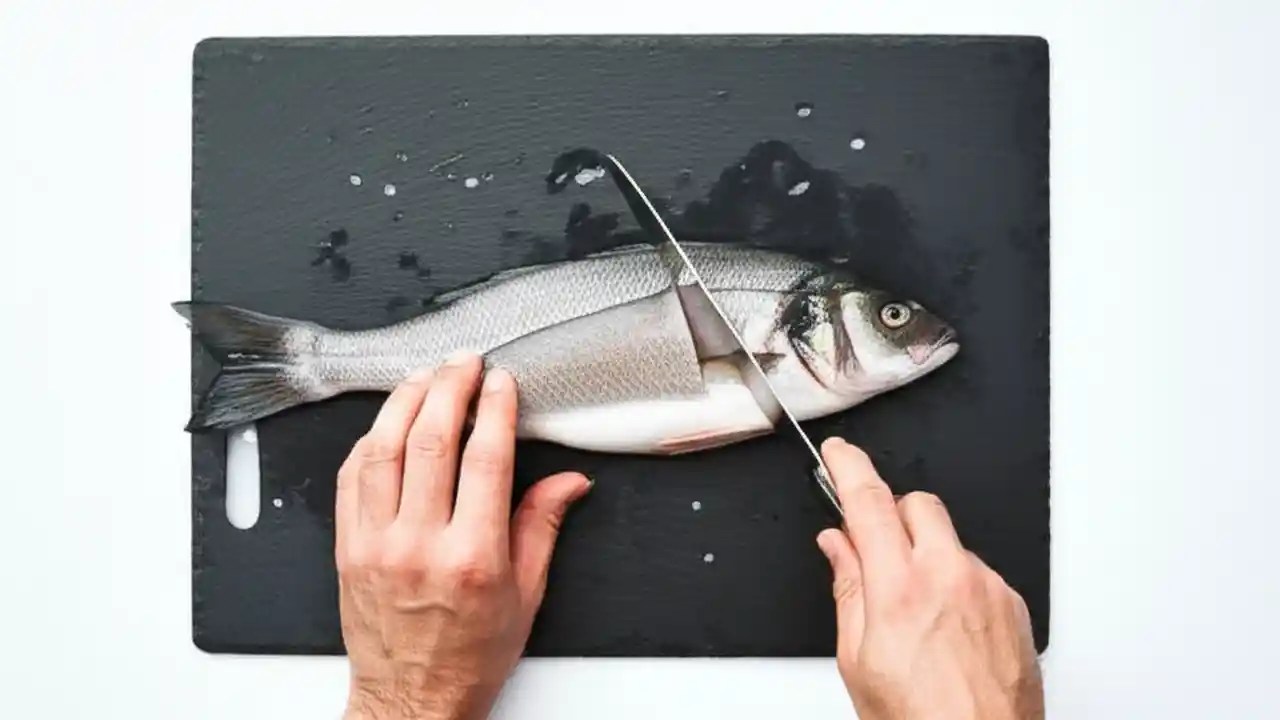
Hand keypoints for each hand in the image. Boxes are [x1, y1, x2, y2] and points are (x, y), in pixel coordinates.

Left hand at [336, 353, 591, 719]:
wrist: (412, 699)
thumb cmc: (470, 655)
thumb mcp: (527, 595)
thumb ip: (542, 526)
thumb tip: (569, 480)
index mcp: (472, 557)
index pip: (484, 459)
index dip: (494, 409)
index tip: (501, 383)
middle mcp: (419, 545)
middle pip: (429, 441)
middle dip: (449, 388)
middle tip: (464, 364)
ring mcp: (375, 544)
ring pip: (381, 450)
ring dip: (404, 403)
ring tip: (425, 377)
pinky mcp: (347, 548)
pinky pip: (350, 477)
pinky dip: (368, 440)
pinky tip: (387, 422)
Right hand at [816, 438, 1043, 719]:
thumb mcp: (857, 661)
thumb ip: (848, 589)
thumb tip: (839, 546)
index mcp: (900, 590)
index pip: (869, 502)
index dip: (849, 467)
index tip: (838, 453)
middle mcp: (950, 578)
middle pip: (918, 504)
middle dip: (892, 515)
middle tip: (875, 550)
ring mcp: (988, 589)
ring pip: (950, 540)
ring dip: (926, 555)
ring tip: (915, 612)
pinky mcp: (1013, 606)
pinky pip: (978, 571)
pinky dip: (957, 584)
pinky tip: (947, 629)